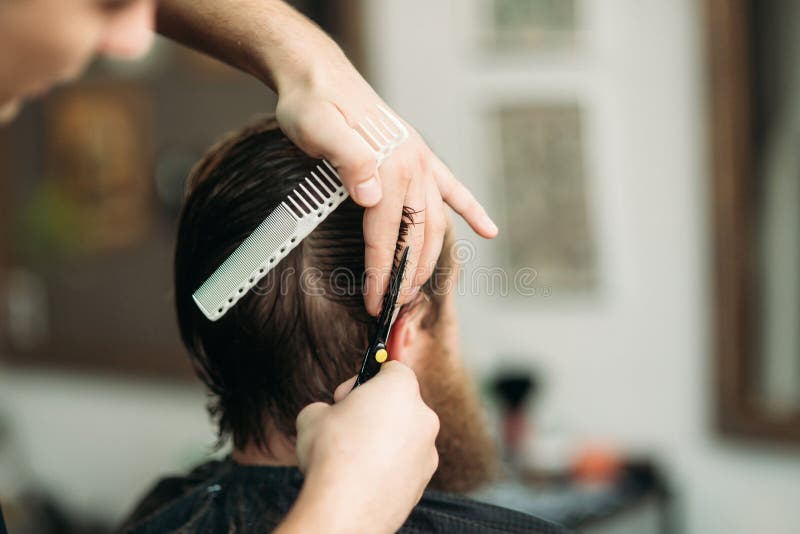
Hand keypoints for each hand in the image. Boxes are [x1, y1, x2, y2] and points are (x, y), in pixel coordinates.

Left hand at [274, 38, 497, 314]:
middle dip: (407, 276)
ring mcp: (420, 161)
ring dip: (430, 258)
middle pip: (417, 234)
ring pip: (434, 221)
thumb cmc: (311, 105)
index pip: (386, 234)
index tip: (374, 303)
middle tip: (394, 306)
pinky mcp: (419, 156)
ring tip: (418, 288)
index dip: (380, 273)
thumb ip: (347, 158)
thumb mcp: (317, 128)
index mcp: (389, 165)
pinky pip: (453, 189)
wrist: (318, 76)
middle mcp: (412, 165)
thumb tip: (371, 195)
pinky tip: (489, 230)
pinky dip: (471, 210)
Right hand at [279, 362, 438, 533]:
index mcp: (400, 388)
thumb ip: (328, 407)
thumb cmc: (330, 453)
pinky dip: (389, 467)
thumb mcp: (313, 415)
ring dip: (384, 441)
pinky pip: (405, 465)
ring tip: (352, 457)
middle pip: (400, 403)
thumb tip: (327, 415)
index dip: (366, 379)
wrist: (345, 508)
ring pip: (405, 436)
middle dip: (375, 411)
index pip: (392, 369)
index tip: (346, 395)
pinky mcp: (424, 481)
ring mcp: (428, 451)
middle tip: (347, 425)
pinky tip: (363, 477)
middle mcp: (423, 416)